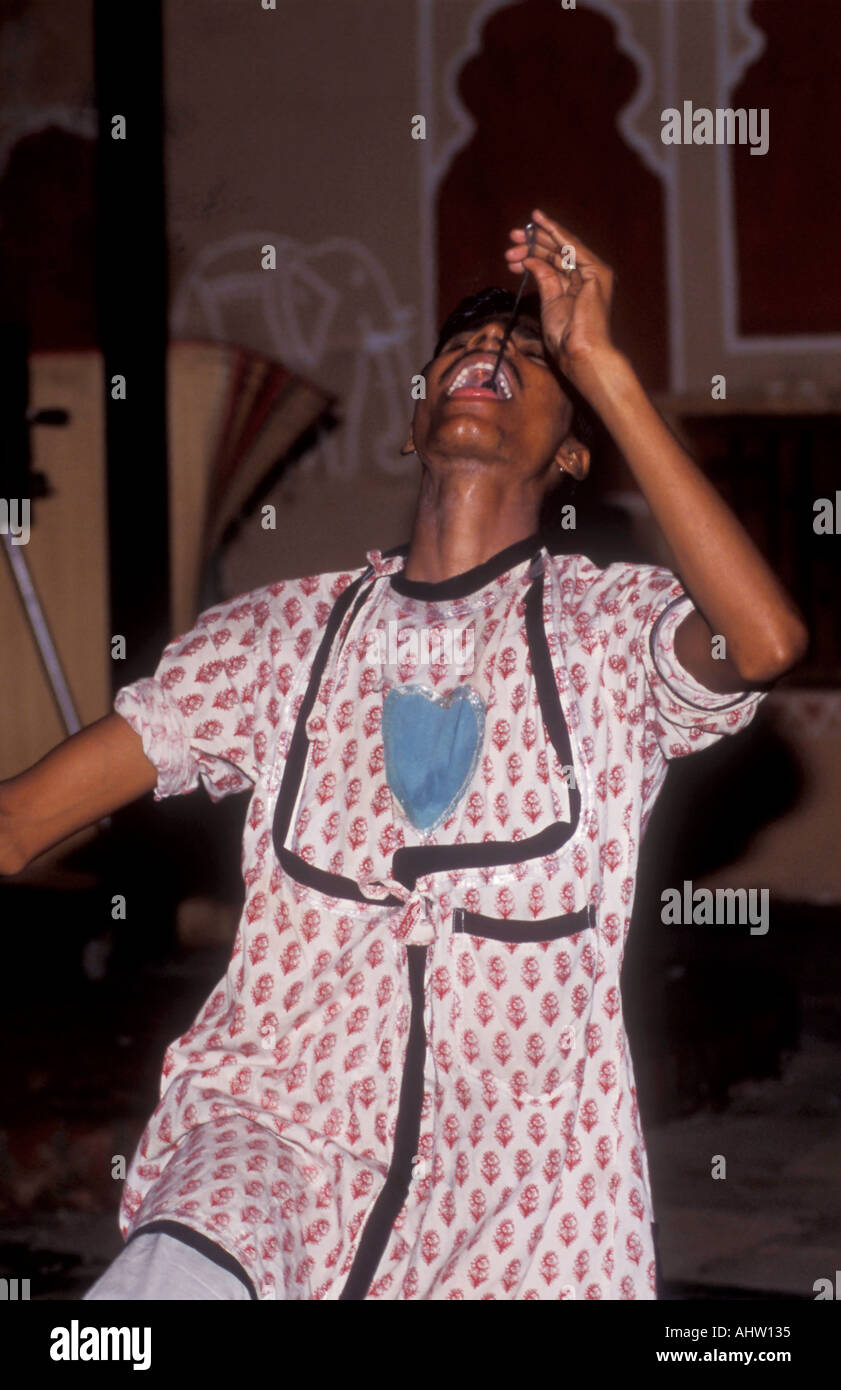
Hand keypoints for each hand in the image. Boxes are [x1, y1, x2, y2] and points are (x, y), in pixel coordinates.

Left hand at [505, 208, 615, 383]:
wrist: (580, 352)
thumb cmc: (566, 338)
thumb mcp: (549, 302)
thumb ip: (544, 279)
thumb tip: (530, 260)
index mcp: (578, 287)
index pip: (555, 263)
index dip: (533, 254)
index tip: (512, 252)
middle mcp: (588, 277)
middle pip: (558, 253)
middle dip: (533, 244)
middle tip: (511, 238)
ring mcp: (594, 273)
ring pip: (562, 247)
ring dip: (538, 238)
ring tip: (515, 237)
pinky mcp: (595, 272)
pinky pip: (572, 247)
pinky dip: (556, 233)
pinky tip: (540, 223)